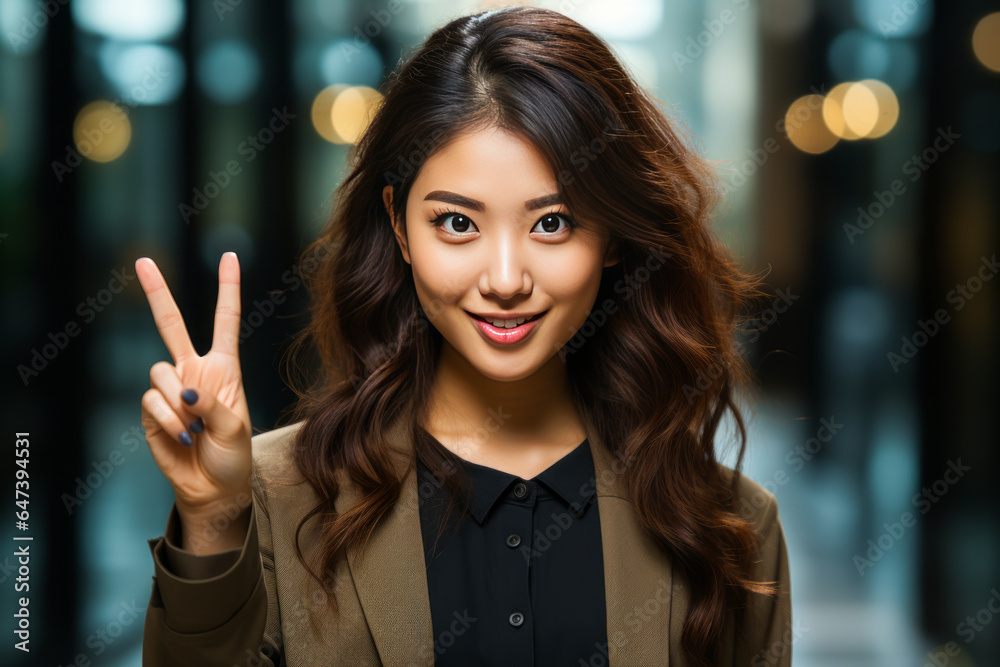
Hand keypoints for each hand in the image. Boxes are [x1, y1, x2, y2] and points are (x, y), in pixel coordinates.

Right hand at [136, 252, 252, 546]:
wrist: (213, 488)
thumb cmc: (232, 456)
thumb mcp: (237, 429)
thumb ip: (215, 406)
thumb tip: (187, 391)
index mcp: (224, 368)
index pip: (225, 320)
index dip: (227, 288)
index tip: (229, 255)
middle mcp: (194, 371)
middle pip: (171, 324)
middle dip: (157, 292)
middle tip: (142, 260)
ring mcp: (171, 389)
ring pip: (160, 372)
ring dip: (179, 402)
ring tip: (196, 427)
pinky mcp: (152, 411)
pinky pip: (153, 402)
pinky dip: (169, 420)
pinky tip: (183, 437)